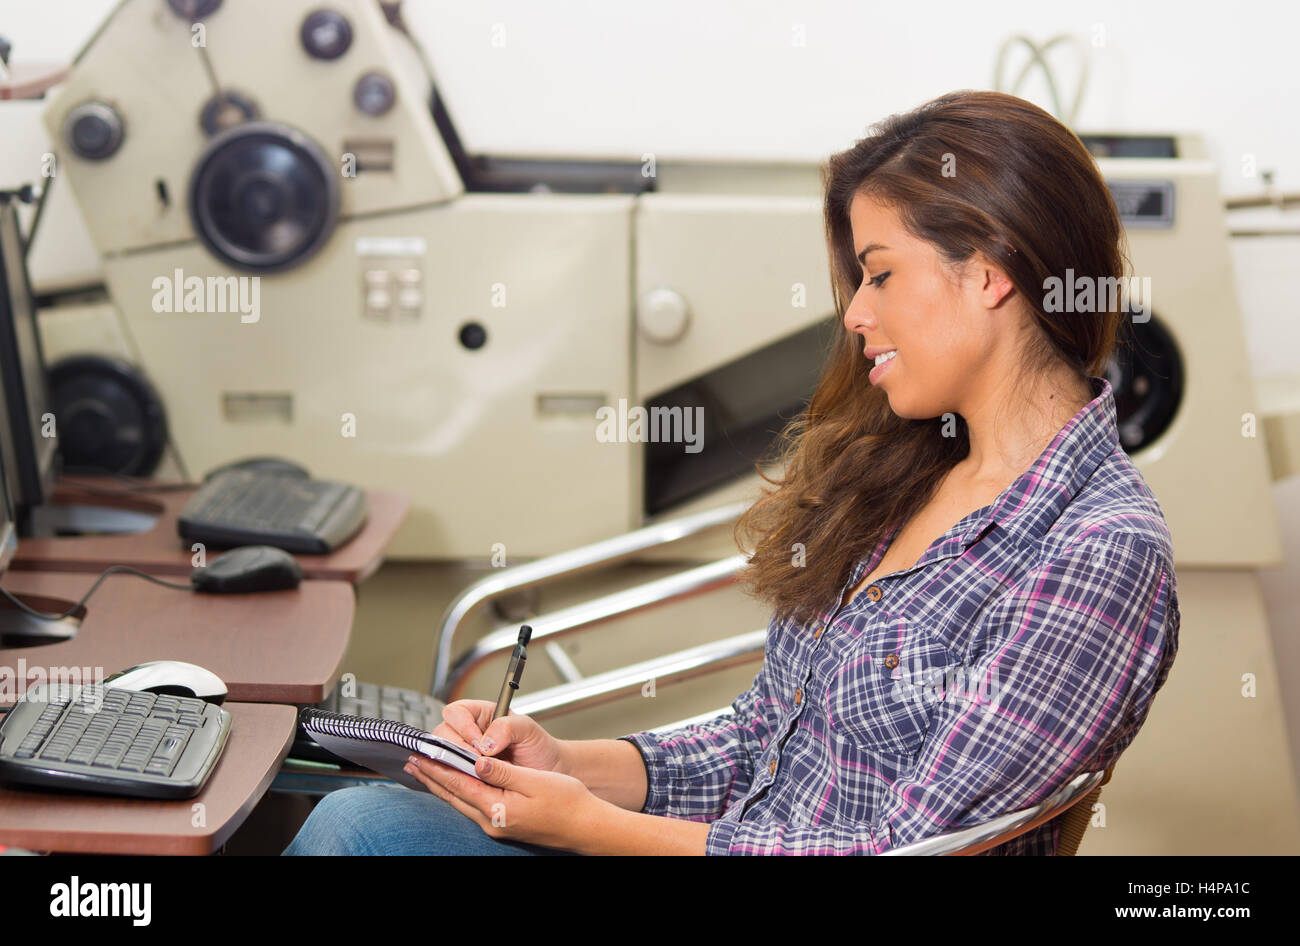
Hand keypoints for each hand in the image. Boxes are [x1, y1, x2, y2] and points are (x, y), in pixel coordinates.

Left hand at [404, 753, 606, 850]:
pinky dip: (459, 793)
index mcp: (498, 808)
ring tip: (426, 774)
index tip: (420, 755)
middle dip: (432, 778)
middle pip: (454, 795)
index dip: (438, 768)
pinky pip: (472, 807)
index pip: (459, 783)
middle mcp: (492, 821)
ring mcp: (497, 826)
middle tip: (412, 763)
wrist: (586, 827)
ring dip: (442, 786)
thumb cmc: (568, 802)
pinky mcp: (504, 826)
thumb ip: (502, 772)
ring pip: (461, 802)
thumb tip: (476, 762)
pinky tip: (456, 788)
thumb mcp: (534, 782)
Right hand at [434, 699, 566, 773]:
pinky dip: (453, 779)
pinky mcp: (465, 774)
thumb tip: (485, 742)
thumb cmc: (537, 746)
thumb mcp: (528, 730)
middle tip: (474, 762)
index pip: (457, 712)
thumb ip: (507, 728)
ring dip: (454, 765)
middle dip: (455, 748)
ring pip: (442, 755)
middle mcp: (468, 732)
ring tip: (475, 774)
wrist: (547, 771)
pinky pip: (449, 774)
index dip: (463, 727)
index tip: (478, 744)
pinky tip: (466, 784)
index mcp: (480, 714)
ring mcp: (464, 754)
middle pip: (442, 733)